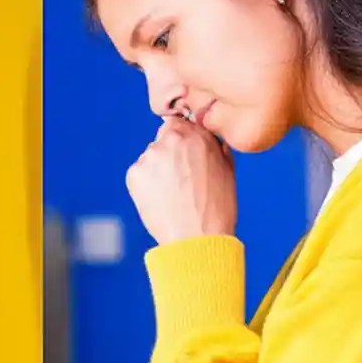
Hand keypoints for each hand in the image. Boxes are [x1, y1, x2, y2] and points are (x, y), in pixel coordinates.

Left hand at [126, 117, 237, 244]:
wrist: (196, 239)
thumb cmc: (217, 208)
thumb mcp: (227, 168)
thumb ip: (213, 144)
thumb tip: (205, 134)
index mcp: (194, 134)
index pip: (181, 123)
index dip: (184, 139)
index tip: (187, 155)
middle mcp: (169, 140)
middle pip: (164, 137)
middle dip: (171, 153)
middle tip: (182, 178)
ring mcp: (148, 157)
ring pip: (152, 156)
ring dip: (159, 168)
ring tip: (173, 194)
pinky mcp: (134, 174)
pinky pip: (140, 173)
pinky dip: (147, 183)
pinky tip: (162, 199)